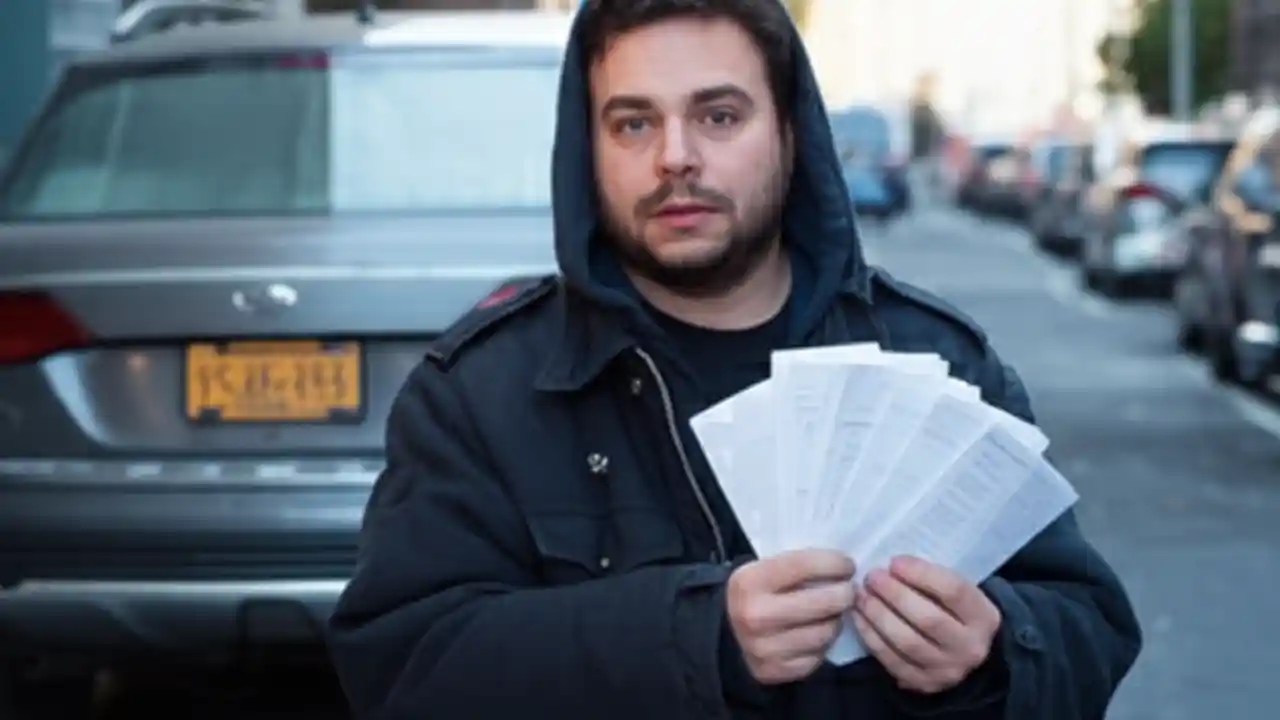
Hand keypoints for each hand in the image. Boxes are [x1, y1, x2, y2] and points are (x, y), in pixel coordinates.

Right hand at [726, 549, 856, 684]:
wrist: (724, 634)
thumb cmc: (753, 595)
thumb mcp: (761, 570)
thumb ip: (795, 566)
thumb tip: (841, 566)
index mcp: (750, 582)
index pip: (805, 565)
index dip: (835, 563)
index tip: (847, 565)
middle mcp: (756, 616)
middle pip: (825, 602)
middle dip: (845, 593)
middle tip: (847, 590)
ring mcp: (765, 648)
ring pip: (826, 631)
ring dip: (835, 620)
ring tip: (831, 612)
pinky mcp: (776, 671)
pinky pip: (818, 656)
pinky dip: (822, 644)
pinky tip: (815, 633)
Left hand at [851, 556, 1000, 694]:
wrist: (965, 653)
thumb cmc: (954, 611)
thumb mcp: (958, 592)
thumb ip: (933, 580)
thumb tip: (893, 567)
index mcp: (983, 617)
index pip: (953, 591)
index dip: (921, 573)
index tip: (894, 562)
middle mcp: (970, 648)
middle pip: (928, 619)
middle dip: (895, 594)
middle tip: (872, 577)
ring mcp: (947, 670)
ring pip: (907, 642)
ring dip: (878, 615)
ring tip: (861, 595)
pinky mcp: (923, 684)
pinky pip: (892, 660)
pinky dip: (871, 637)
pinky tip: (859, 617)